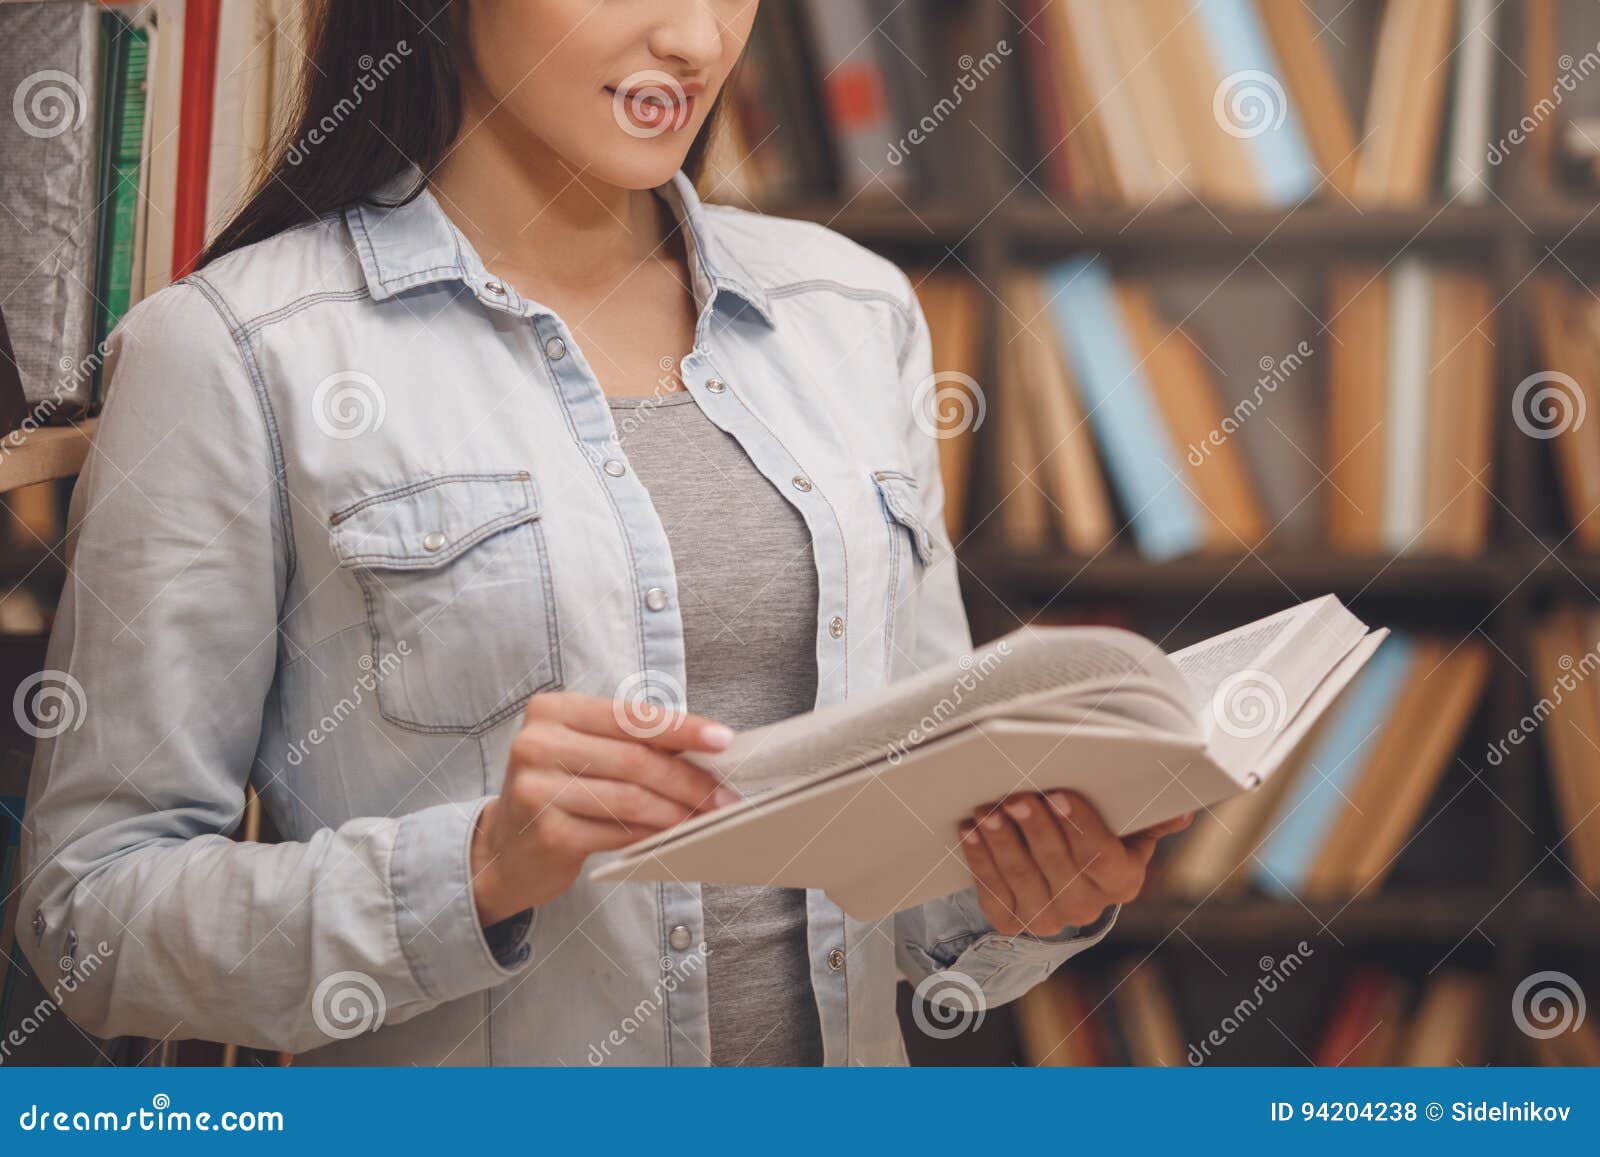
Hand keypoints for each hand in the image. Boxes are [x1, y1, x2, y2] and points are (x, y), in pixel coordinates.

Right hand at [470, 691, 739, 924]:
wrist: (504, 849)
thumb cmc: (558, 791)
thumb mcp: (584, 752)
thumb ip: (630, 743)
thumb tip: (705, 750)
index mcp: (553, 710)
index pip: (630, 716)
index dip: (682, 728)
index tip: (723, 740)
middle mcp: (539, 743)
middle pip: (634, 759)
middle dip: (688, 779)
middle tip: (724, 796)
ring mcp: (538, 789)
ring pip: (630, 798)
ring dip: (678, 811)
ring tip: (707, 819)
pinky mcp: (547, 831)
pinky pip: (617, 831)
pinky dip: (653, 834)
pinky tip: (674, 837)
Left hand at [958, 791, 1193, 937]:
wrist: (1060, 882)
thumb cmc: (1097, 841)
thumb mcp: (1129, 829)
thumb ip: (1152, 819)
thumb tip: (1182, 811)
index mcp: (1122, 882)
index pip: (1101, 857)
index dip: (1080, 827)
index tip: (1059, 795)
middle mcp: (1085, 908)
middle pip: (1057, 866)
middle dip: (1034, 828)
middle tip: (1015, 797)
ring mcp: (1046, 920)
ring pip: (1020, 876)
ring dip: (1001, 841)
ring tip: (987, 809)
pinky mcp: (1011, 923)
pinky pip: (991, 890)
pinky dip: (978, 858)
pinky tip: (969, 830)